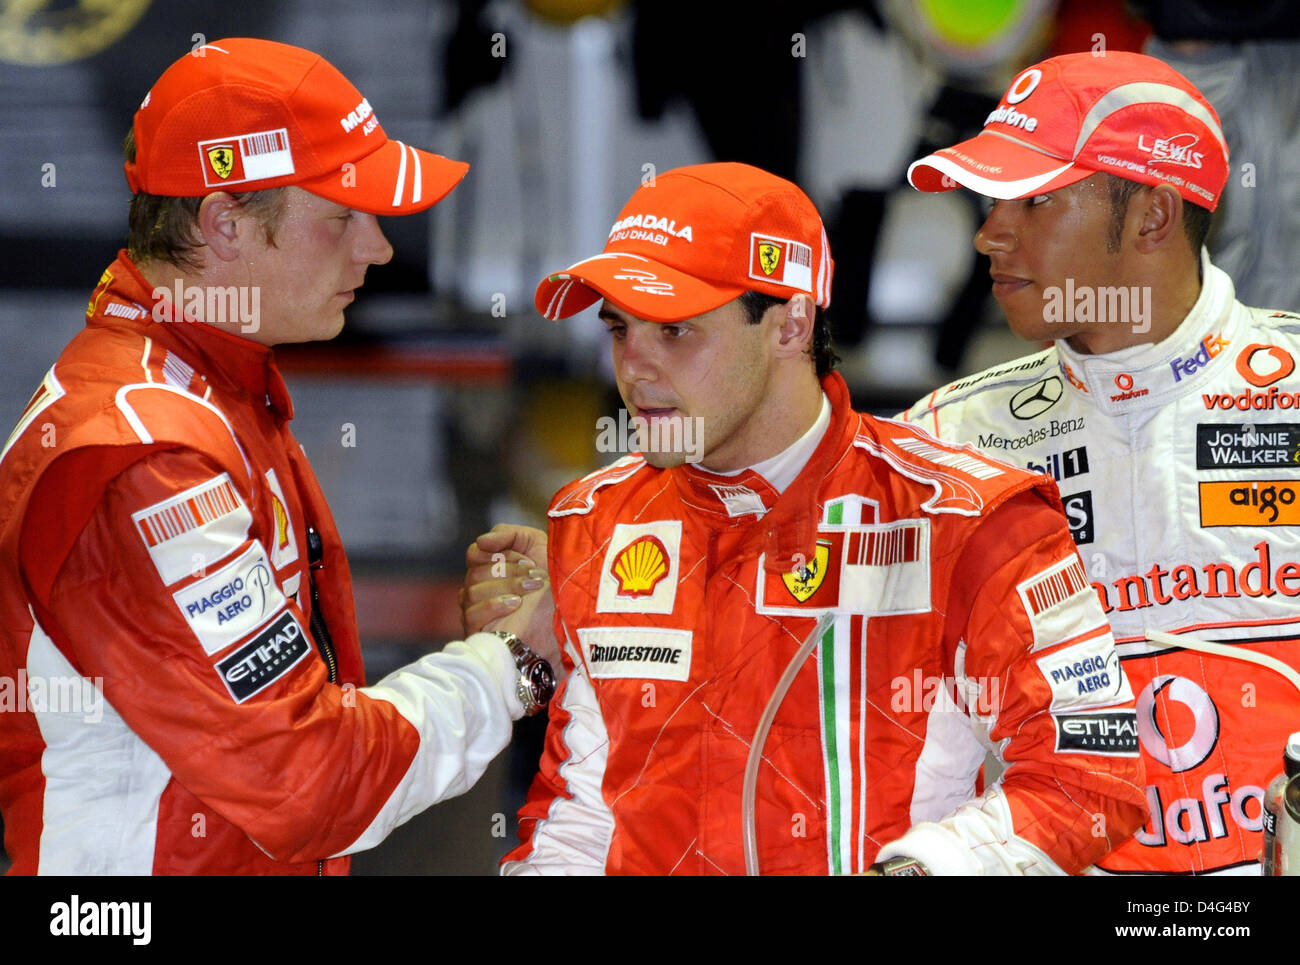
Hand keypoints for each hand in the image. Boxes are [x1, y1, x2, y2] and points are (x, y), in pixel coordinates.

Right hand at [460, 524, 560, 669]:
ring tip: (531, 592)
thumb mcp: (536, 546)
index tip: (529, 562)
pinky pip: (472, 613)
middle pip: (473, 572)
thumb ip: (508, 534)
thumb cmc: (554, 586)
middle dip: (508, 571)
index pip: (475, 553)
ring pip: (471, 591)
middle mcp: (480, 589)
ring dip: (507, 587)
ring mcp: (477, 612)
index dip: (501, 553)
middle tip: (535, 578)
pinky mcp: (479, 633)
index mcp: (490, 569)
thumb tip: (481, 541)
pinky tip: (516, 606)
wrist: (568, 624)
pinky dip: (495, 605)